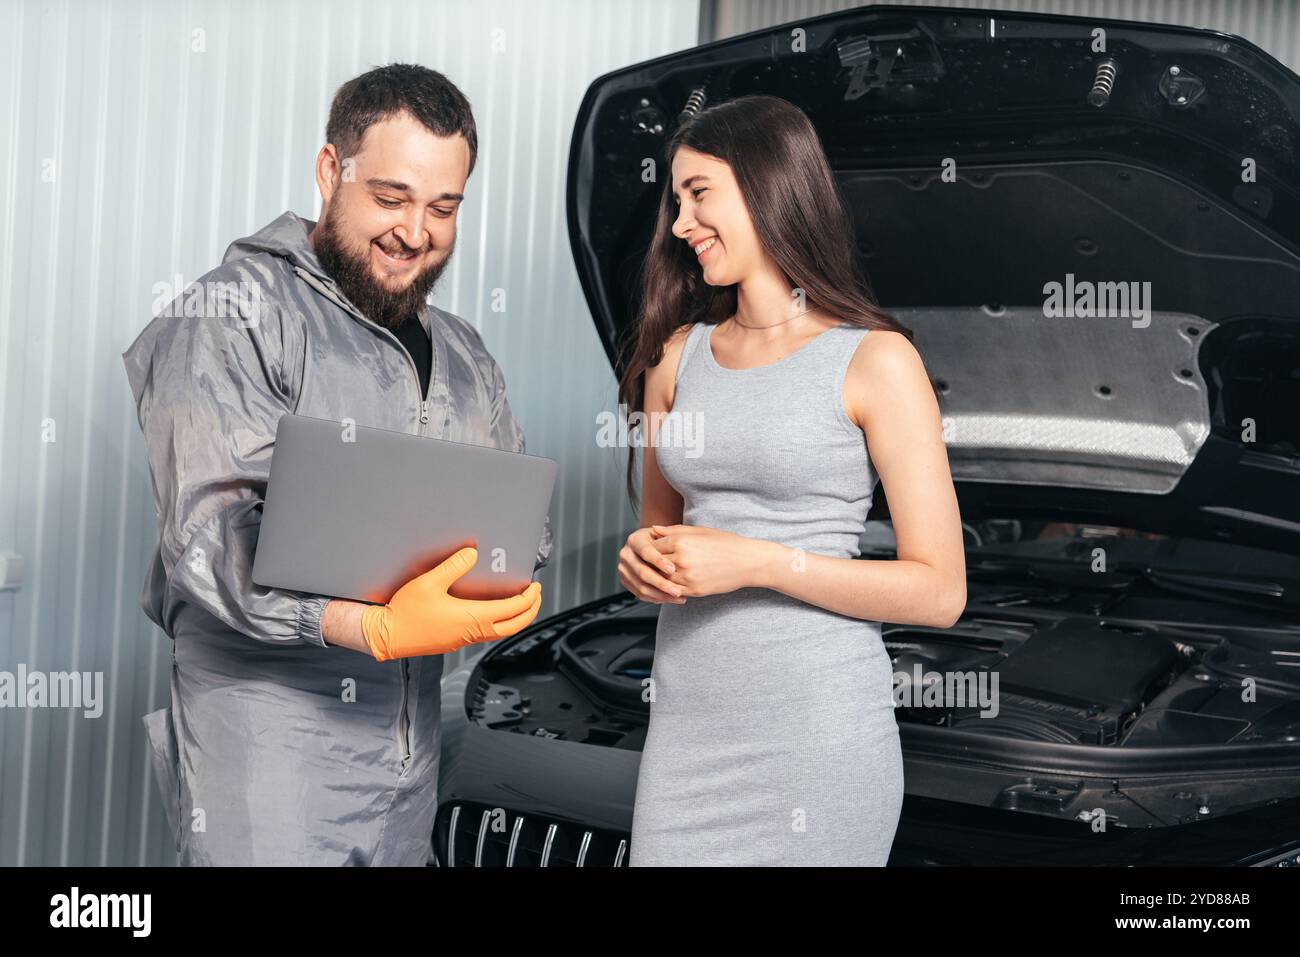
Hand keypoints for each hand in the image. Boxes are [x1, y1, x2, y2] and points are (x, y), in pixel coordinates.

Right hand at [361, 546, 541, 660]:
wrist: (387, 637)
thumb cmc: (406, 613)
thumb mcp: (429, 583)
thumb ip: (452, 566)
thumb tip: (472, 553)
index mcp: (472, 618)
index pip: (512, 610)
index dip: (528, 598)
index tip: (535, 587)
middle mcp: (472, 632)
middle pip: (514, 626)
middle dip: (530, 610)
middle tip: (536, 595)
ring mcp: (464, 639)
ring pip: (502, 631)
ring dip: (516, 617)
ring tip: (521, 602)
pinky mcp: (456, 641)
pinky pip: (487, 633)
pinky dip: (500, 622)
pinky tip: (494, 611)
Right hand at [618, 526, 685, 603]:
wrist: (649, 545)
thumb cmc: (659, 539)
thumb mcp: (663, 533)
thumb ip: (666, 534)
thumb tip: (666, 534)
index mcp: (634, 540)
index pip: (645, 551)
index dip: (658, 561)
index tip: (672, 569)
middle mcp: (626, 554)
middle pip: (642, 572)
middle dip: (661, 583)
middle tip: (677, 590)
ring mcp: (624, 569)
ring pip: (641, 586)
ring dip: (661, 594)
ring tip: (677, 596)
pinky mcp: (626, 581)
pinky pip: (640, 594)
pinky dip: (656, 598)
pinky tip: (670, 598)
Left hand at [650, 524, 766, 597]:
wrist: (747, 561)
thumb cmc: (725, 543)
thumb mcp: (699, 531)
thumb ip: (673, 531)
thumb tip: (653, 529)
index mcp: (680, 541)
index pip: (652, 546)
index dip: (650, 549)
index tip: (650, 551)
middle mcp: (681, 559)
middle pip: (654, 564)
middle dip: (651, 564)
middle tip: (648, 565)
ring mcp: (687, 576)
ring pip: (661, 580)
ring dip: (658, 578)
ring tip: (658, 576)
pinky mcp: (694, 590)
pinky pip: (673, 591)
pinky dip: (669, 589)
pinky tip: (671, 585)